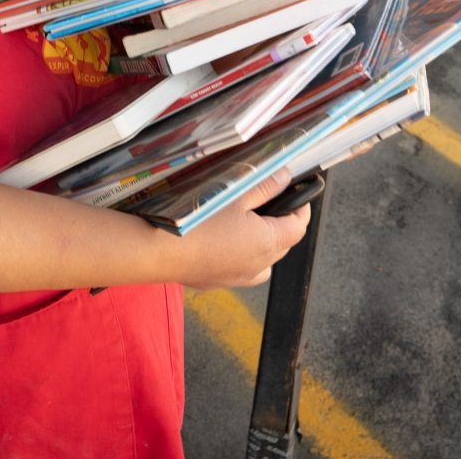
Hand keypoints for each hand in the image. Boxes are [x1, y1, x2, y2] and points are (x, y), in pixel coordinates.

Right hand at [176, 169, 311, 289]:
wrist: (160, 251)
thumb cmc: (197, 221)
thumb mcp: (234, 194)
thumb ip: (264, 187)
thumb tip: (285, 178)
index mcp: (268, 242)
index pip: (298, 226)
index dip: (301, 208)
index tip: (298, 194)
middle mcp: (258, 265)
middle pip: (283, 244)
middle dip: (281, 222)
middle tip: (268, 200)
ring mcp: (238, 277)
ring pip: (263, 260)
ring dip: (262, 242)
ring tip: (244, 221)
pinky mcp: (217, 282)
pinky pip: (240, 268)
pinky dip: (240, 254)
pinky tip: (221, 239)